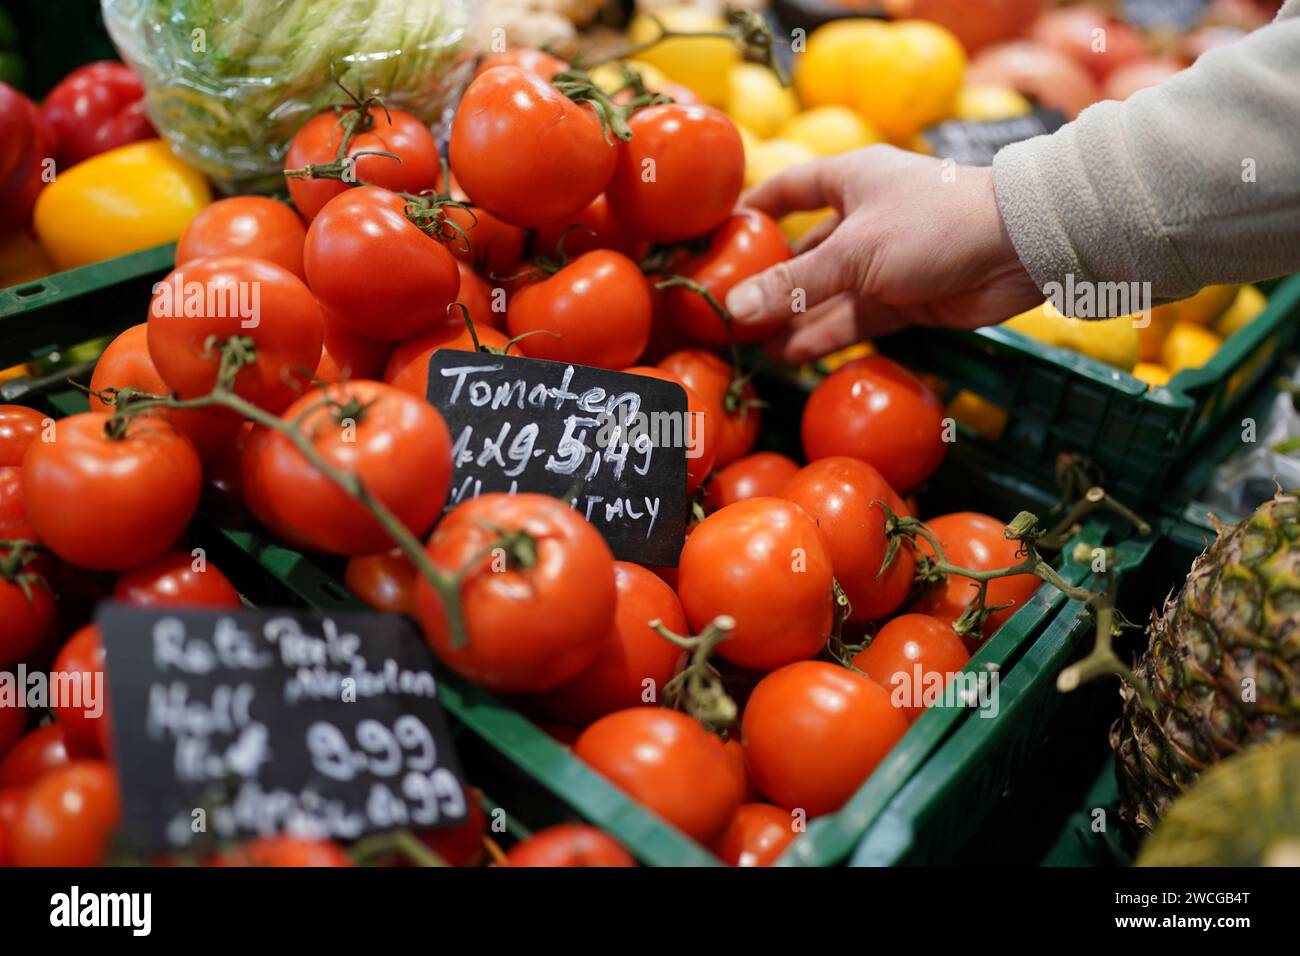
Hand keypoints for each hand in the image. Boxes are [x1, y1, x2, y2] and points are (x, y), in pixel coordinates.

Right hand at [725, 145, 1042, 362]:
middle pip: (802, 252)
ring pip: (825, 294)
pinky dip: (824, 337)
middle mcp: (861, 219)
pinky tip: (790, 356)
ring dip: (792, 319)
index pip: (788, 190)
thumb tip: (733, 309)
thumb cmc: (934, 224)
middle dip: (767, 284)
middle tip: (727, 313)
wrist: (1020, 248)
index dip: (752, 211)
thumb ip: (793, 284)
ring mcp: (882, 262)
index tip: (716, 238)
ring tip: (751, 346)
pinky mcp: (903, 299)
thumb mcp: (853, 252)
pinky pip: (852, 319)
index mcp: (849, 180)